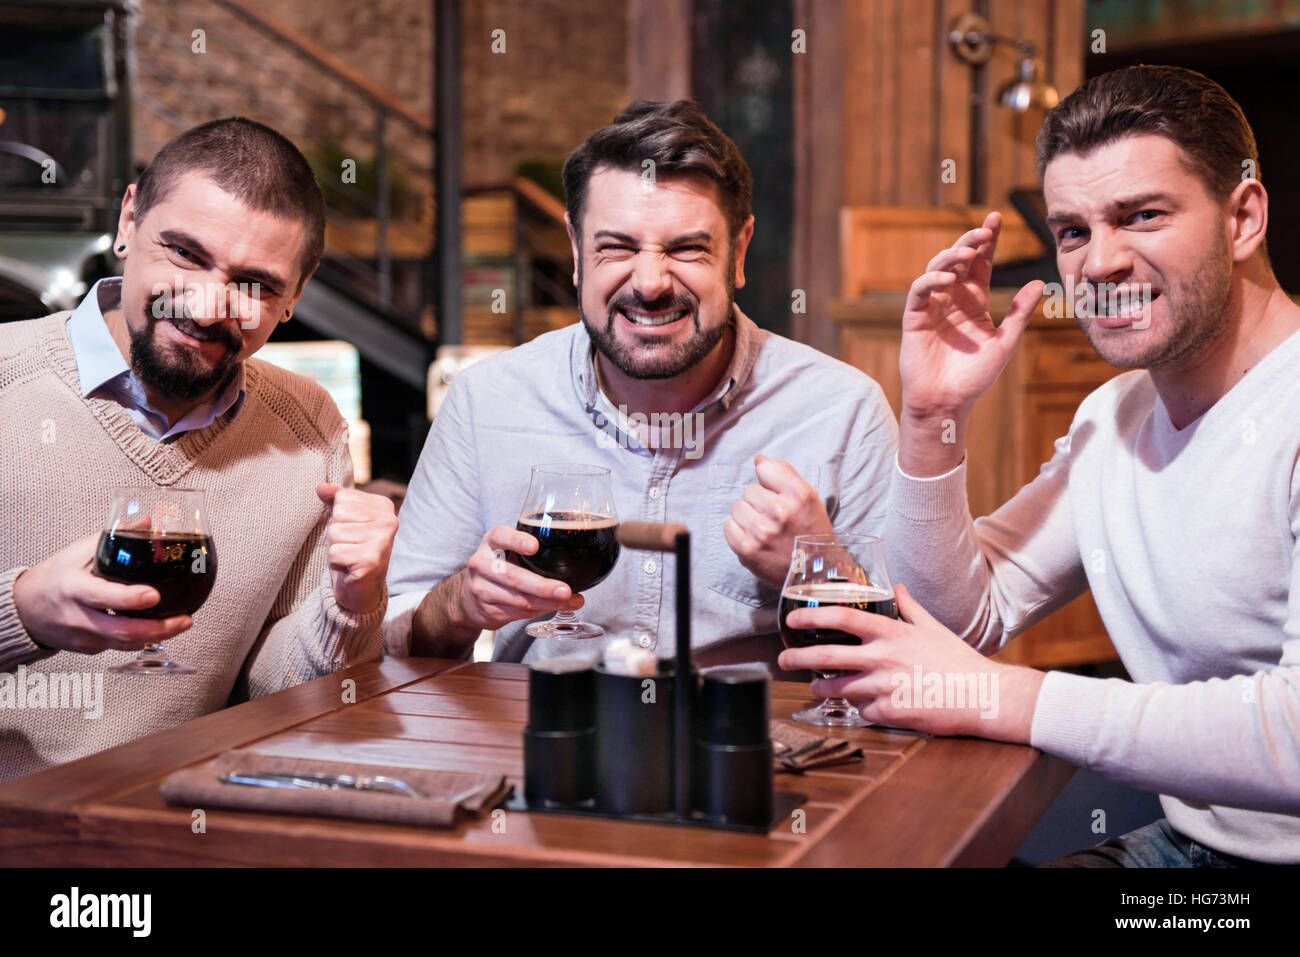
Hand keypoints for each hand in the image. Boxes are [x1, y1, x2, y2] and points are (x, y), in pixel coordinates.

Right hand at [11, 533, 193, 654]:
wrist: (25, 609)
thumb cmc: (53, 578)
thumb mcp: (77, 553)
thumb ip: (114, 538)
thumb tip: (148, 522)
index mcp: (73, 587)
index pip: (101, 596)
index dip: (128, 599)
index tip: (153, 595)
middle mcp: (77, 616)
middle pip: (120, 631)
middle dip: (158, 628)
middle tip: (185, 619)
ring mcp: (83, 637)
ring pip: (124, 644)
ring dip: (157, 636)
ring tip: (182, 623)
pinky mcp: (89, 649)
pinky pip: (120, 646)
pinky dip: (143, 638)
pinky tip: (161, 628)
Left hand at [317, 483, 398, 614]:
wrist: (363, 588)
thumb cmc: (353, 549)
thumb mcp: (345, 521)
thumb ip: (335, 501)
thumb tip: (321, 487)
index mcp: (384, 506)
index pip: (343, 497)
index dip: (340, 517)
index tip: (353, 532)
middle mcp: (389, 520)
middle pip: (338, 515)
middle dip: (336, 533)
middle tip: (351, 546)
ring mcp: (382, 540)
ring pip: (335, 533)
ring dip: (336, 549)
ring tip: (350, 557)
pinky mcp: (370, 560)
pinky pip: (335, 553)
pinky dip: (336, 564)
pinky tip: (350, 568)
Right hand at [453, 525, 584, 630]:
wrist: (468, 597)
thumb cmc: (498, 568)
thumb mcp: (508, 552)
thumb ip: (533, 553)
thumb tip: (577, 567)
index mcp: (491, 542)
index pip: (501, 537)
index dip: (517, 541)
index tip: (535, 546)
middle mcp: (482, 563)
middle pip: (513, 576)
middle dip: (542, 586)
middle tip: (565, 590)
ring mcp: (481, 589)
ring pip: (519, 599)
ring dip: (547, 602)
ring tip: (569, 601)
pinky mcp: (486, 610)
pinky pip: (518, 613)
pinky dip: (540, 611)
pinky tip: (554, 607)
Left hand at [724, 454, 831, 586]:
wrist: (815, 573)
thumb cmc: (811, 532)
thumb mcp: (809, 498)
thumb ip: (784, 474)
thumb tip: (759, 459)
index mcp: (799, 495)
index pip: (766, 469)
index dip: (770, 480)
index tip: (777, 492)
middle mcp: (780, 511)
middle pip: (750, 489)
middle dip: (760, 501)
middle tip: (774, 518)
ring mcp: (762, 531)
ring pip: (738, 507)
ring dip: (748, 516)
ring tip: (764, 529)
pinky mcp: (747, 549)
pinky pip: (729, 526)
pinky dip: (738, 531)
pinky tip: (754, 538)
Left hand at [777, 583, 1043, 740]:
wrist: (984, 696)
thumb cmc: (959, 661)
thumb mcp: (934, 628)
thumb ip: (910, 608)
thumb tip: (897, 586)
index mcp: (893, 634)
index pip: (844, 618)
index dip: (814, 617)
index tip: (793, 619)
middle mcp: (885, 658)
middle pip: (828, 656)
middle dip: (799, 658)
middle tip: (783, 659)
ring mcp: (886, 687)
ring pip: (839, 688)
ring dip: (822, 688)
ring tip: (815, 686)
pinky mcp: (892, 713)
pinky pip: (864, 712)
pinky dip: (862, 710)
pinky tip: (867, 706)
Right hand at [900, 211, 1043, 419]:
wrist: (948, 401)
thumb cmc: (974, 376)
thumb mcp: (1004, 342)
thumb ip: (1019, 313)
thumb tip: (1039, 283)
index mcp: (974, 301)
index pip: (981, 263)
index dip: (988, 240)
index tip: (997, 218)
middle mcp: (953, 298)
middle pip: (959, 259)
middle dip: (971, 240)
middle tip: (985, 229)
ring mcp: (932, 306)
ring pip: (937, 269)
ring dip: (951, 256)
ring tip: (968, 252)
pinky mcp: (914, 318)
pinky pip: (920, 292)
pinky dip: (932, 281)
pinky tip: (948, 280)